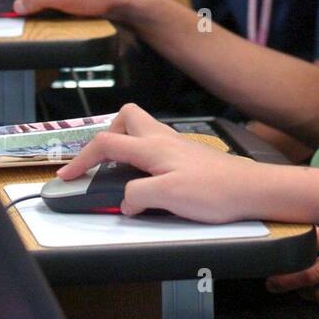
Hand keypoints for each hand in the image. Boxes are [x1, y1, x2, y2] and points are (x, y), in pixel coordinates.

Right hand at [56, 103, 259, 222]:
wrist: (252, 189)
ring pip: (141, 130)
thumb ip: (138, 195)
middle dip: (105, 135)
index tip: (67, 175)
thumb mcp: (169, 196)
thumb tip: (124, 200)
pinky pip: (156, 146)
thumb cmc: (217, 190)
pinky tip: (148, 178)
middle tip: (99, 162)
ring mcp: (177, 145)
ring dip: (125, 145)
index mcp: (153, 147)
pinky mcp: (188, 156)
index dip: (81, 159)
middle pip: (126, 118)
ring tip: (119, 172)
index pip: (106, 143)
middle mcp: (163, 140)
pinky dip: (143, 158)